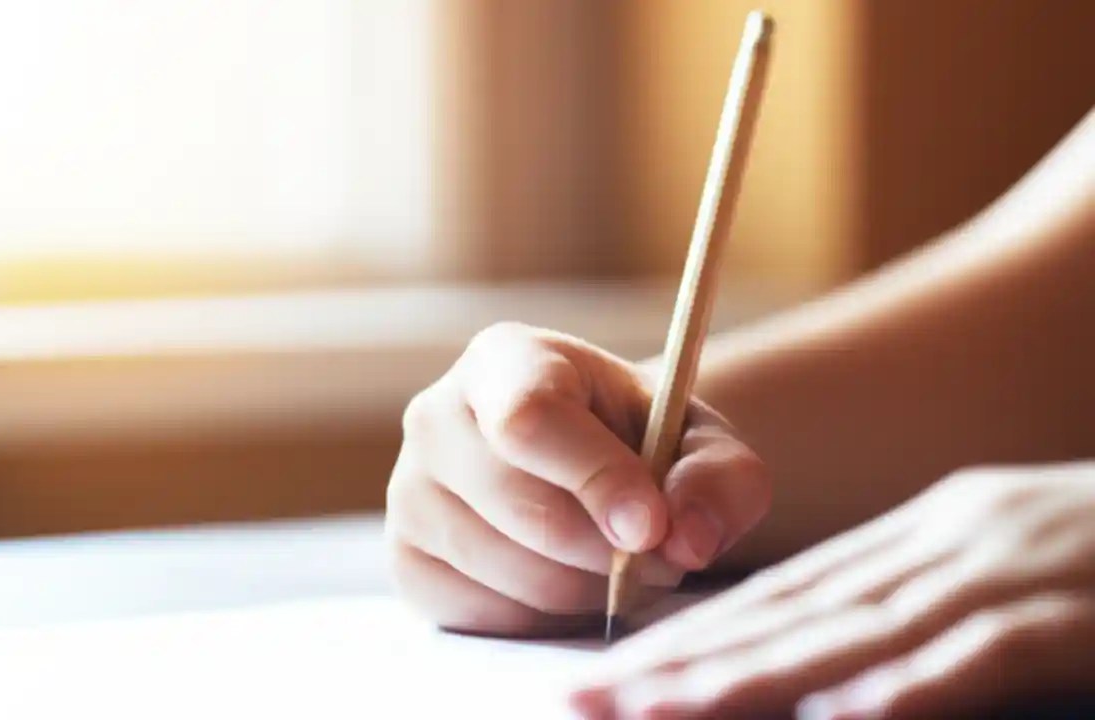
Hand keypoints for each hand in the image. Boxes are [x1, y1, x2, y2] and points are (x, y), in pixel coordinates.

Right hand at [385, 322, 770, 635]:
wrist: (587, 472)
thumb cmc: (641, 445)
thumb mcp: (700, 443)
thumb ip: (718, 478)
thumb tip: (686, 537)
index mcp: (506, 359)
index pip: (529, 420)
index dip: (595, 479)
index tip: (651, 528)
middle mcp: (436, 416)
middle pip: (518, 505)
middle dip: (605, 551)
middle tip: (658, 559)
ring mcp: (408, 491)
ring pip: (503, 568)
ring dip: (582, 590)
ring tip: (615, 567)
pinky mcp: (404, 558)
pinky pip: (478, 612)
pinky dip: (539, 617)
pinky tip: (563, 585)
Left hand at [571, 461, 1094, 718]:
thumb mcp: (1002, 570)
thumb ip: (919, 608)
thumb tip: (833, 667)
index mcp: (925, 535)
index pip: (786, 591)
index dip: (694, 631)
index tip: (615, 669)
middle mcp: (948, 543)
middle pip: (795, 611)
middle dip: (686, 659)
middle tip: (588, 697)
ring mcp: (1012, 572)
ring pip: (858, 631)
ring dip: (754, 675)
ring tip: (660, 709)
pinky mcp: (1080, 616)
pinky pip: (986, 656)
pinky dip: (913, 687)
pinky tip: (842, 716)